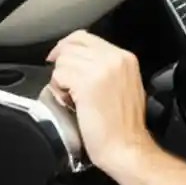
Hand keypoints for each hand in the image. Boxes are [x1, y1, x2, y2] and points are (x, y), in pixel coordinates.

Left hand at [47, 30, 152, 170]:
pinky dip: (58, 89)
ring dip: (61, 79)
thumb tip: (81, 60)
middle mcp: (114, 58)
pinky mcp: (86, 83)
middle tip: (65, 84)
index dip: (68, 47)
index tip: (60, 60)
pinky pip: (59, 75)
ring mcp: (100, 69)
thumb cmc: (124, 126)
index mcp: (125, 57)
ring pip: (64, 60)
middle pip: (72, 45)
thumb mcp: (125, 85)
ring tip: (71, 97)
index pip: (86, 37)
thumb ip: (106, 67)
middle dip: (63, 63)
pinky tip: (69, 102)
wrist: (127, 147)